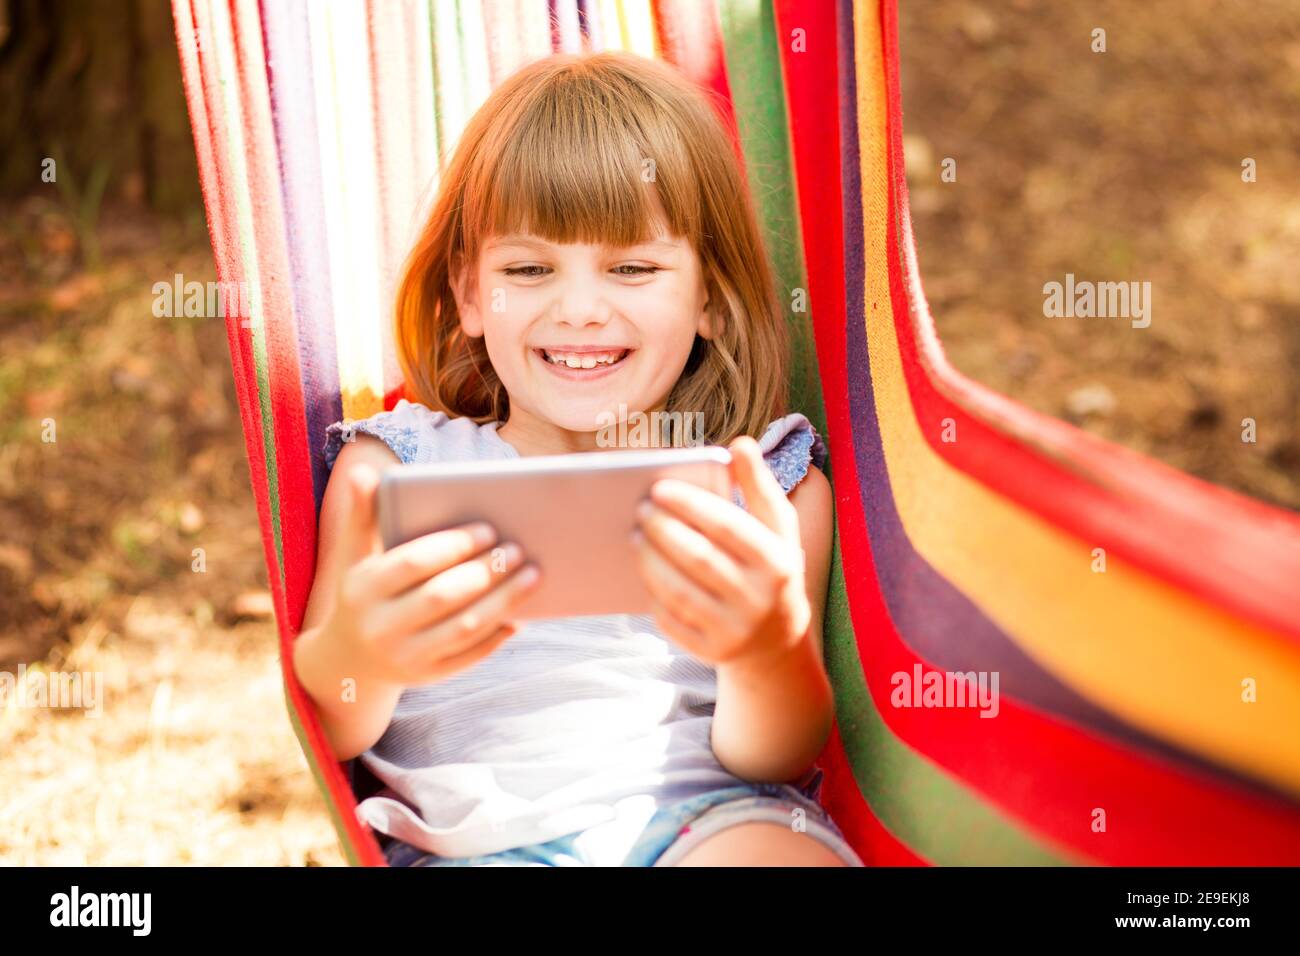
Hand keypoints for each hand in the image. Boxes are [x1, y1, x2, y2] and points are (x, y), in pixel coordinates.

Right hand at [319, 464, 541, 686]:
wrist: (349, 660)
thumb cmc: (364, 592)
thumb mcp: (355, 556)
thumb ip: (363, 515)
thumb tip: (363, 471)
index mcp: (362, 588)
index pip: (414, 563)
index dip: (453, 545)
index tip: (488, 529)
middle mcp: (379, 626)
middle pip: (444, 597)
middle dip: (486, 572)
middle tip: (518, 549)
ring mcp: (404, 657)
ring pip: (463, 628)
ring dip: (503, 601)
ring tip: (533, 575)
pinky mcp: (426, 677)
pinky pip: (469, 656)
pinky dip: (497, 636)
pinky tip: (520, 615)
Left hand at [632, 435, 811, 669]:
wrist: (780, 641)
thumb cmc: (772, 567)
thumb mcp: (778, 529)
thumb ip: (759, 486)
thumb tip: (739, 444)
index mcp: (778, 562)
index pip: (727, 527)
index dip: (690, 505)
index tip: (659, 487)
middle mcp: (760, 599)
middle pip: (698, 558)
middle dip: (663, 530)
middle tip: (639, 509)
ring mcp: (736, 630)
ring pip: (679, 591)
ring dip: (649, 560)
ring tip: (634, 535)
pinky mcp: (713, 653)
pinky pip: (672, 622)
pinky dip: (653, 595)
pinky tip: (644, 571)